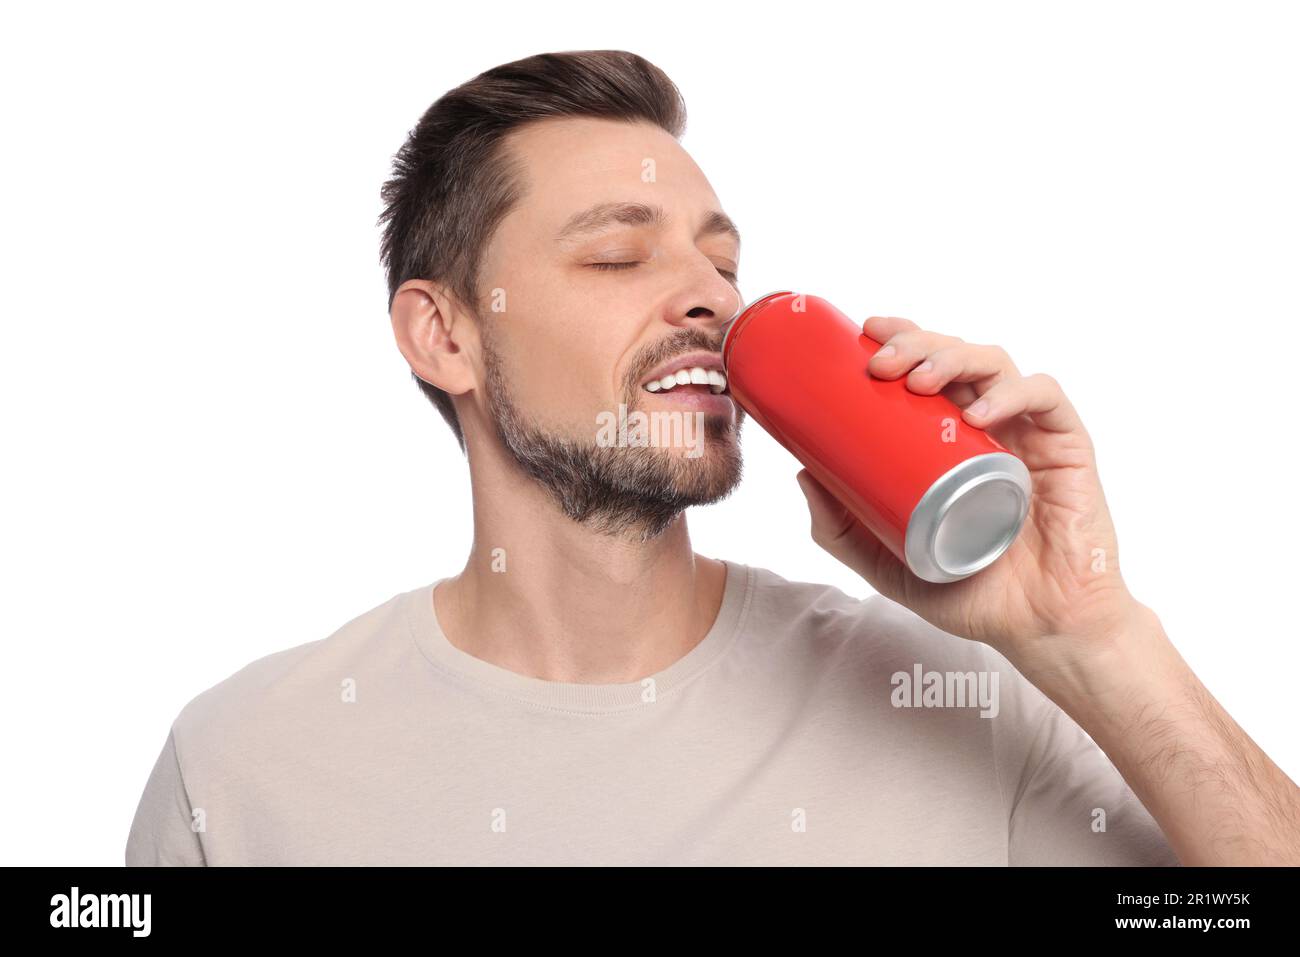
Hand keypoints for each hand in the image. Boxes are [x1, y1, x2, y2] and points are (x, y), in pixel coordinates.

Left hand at [796, 314, 1145, 673]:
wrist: (1039, 629)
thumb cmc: (970, 593)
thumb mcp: (886, 564)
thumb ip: (842, 530)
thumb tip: (800, 475)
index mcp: (950, 437)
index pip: (926, 367)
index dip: (901, 337)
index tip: (866, 332)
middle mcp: (988, 424)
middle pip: (954, 355)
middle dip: (916, 343)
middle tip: (880, 364)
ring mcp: (1028, 432)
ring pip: (995, 364)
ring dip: (953, 357)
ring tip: (918, 381)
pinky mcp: (1067, 447)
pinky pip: (1046, 399)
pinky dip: (1012, 394)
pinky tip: (979, 412)